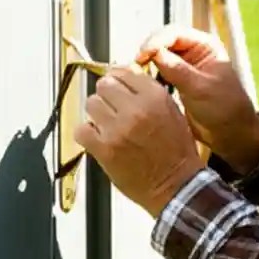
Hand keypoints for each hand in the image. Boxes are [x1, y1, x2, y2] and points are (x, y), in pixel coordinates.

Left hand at [72, 63, 204, 217]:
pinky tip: (98, 138)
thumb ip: (149, 92)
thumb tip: (126, 77)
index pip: (124, 72)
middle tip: (112, 106)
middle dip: (107, 94)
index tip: (116, 84)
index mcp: (154, 98)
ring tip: (107, 124)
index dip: (118, 78)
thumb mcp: (173, 112)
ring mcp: (117, 129)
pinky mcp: (104, 149)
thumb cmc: (177, 152)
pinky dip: (87, 134)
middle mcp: (135, 110)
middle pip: (104, 84)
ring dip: (97, 113)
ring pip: (91, 104)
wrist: (176, 186)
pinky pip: (81, 130)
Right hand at [134, 25, 258, 174]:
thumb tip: (155, 53)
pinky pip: (158, 70)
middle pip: (164, 40)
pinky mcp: (177, 79)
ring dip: (148, 61)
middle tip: (137, 64)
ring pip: (159, 55)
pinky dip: (150, 73)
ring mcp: (185, 65)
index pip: (175, 33)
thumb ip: (178, 70)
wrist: (230, 133)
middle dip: (149, 49)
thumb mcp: (201, 89)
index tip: (143, 55)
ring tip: (137, 72)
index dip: (156, 40)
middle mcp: (194, 51)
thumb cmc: (225, 109)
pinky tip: (144, 82)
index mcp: (205, 45)